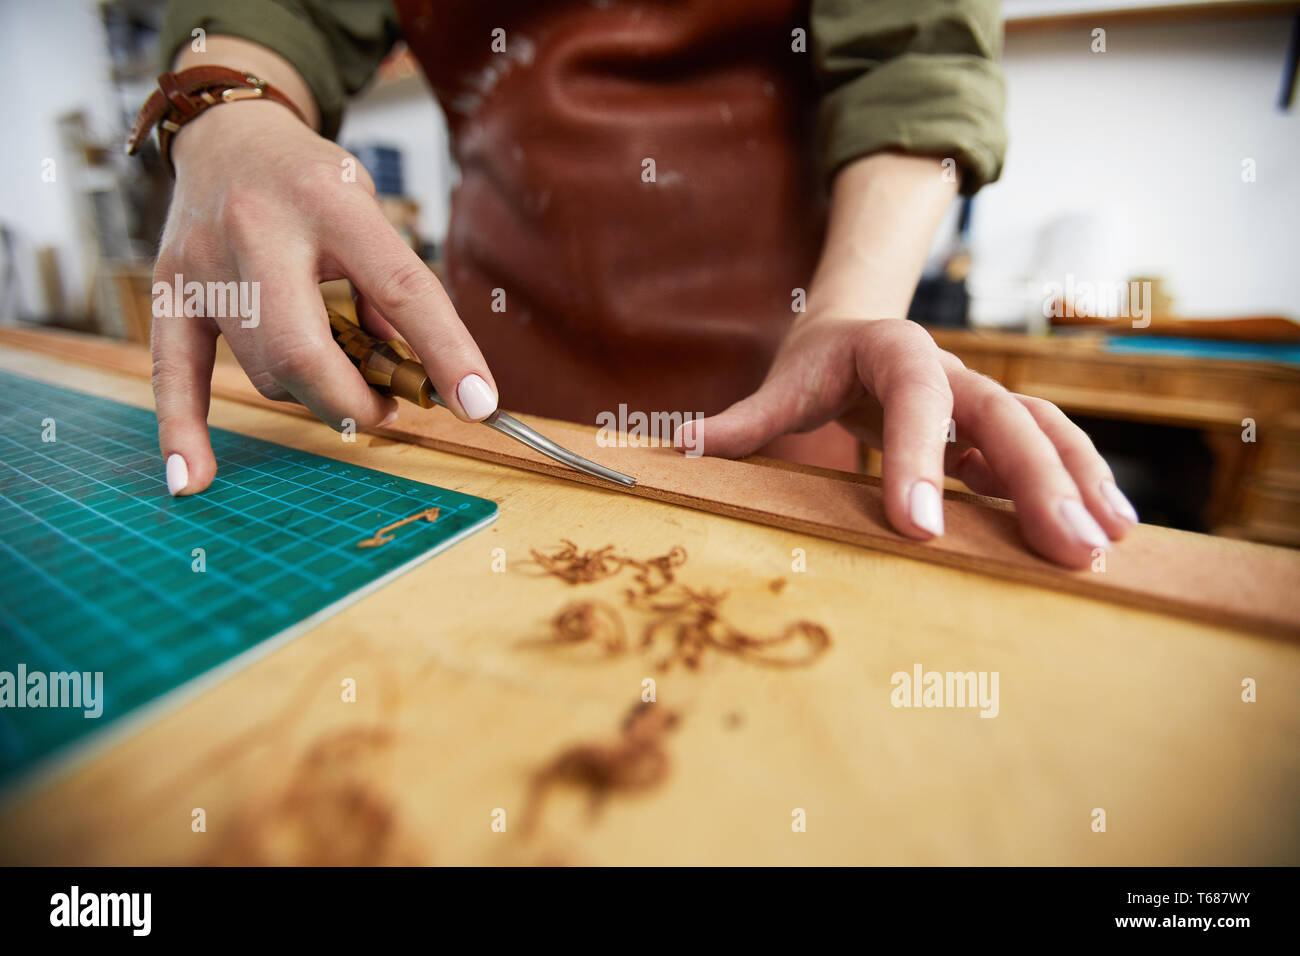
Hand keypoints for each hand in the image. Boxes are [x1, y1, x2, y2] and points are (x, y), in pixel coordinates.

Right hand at [151, 99, 496, 495]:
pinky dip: (184, 429)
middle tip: (386, 406)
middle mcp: (259, 228)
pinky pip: (172, 372)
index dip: (445, 351)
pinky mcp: (169, 289)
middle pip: (305, 351)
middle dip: (354, 401)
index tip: (478, 405)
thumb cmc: (314, 186)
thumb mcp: (370, 212)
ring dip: (310, 392)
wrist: (230, 135)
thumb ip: (393, 291)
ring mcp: (205, 261)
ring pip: (262, 370)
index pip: (401, 288)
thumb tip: (425, 379)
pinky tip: (190, 478)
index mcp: (331, 203)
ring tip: (335, 369)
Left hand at [678, 316, 1138, 568]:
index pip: (912, 397)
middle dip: (1035, 482)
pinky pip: (1049, 449)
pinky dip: (1079, 483)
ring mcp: (981, 396)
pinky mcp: (999, 427)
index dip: (920, 457)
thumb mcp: (784, 383)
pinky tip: (1108, 530)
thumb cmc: (819, 361)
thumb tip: (681, 446)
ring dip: (1077, 483)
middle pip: (1003, 415)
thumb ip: (744, 419)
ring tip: (1104, 542)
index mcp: (891, 348)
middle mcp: (950, 368)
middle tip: (1062, 548)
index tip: (919, 527)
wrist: (859, 326)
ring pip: (1042, 430)